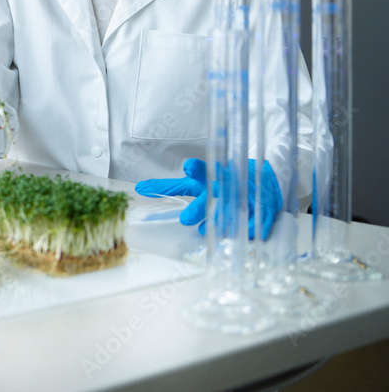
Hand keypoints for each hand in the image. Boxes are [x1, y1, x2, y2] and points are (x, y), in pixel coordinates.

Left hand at [135, 158, 282, 239]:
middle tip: (186, 220)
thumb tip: (139, 188)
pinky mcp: (262, 211)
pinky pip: (255, 223)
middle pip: (215, 195)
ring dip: (220, 220)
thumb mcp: (196, 182)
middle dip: (201, 207)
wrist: (265, 180)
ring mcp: (246, 198)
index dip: (196, 169)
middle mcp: (227, 186)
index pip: (201, 171)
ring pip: (233, 209)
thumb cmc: (221, 182)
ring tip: (205, 231)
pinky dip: (247, 230)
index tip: (188, 167)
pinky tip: (238, 236)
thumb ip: (170, 187)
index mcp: (210, 177)